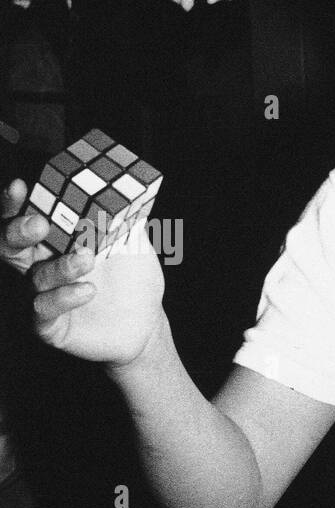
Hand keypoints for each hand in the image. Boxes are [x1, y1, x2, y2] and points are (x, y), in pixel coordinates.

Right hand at [1, 178, 165, 365]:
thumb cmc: (133, 278)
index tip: (21, 186)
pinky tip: (88, 291)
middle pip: (9, 244)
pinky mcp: (50, 325)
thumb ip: (122, 214)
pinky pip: (43, 310)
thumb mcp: (132, 241)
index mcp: (54, 239)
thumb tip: (125, 182)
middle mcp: (39, 265)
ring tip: (87, 259)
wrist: (147, 322)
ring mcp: (41, 295)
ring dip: (59, 266)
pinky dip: (63, 297)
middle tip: (40, 223)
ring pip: (34, 278)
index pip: (23, 217)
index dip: (15, 202)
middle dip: (17, 230)